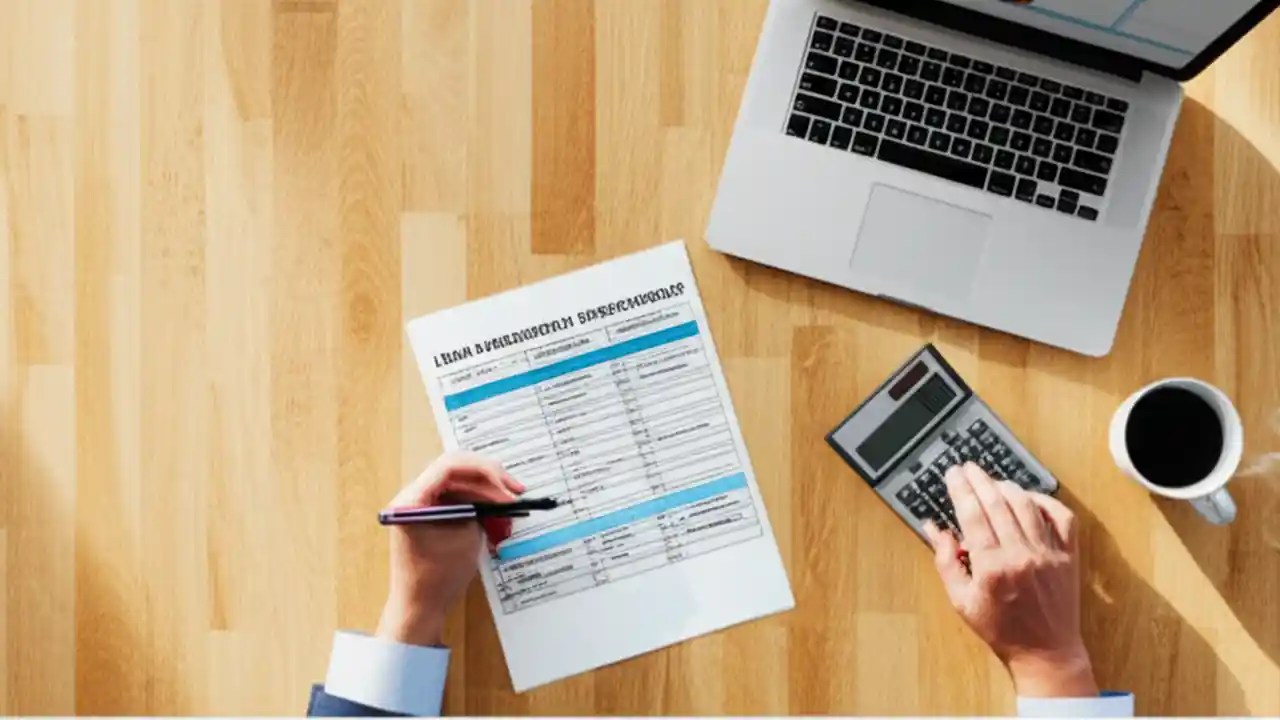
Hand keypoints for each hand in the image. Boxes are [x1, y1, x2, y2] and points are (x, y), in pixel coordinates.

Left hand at [376, 452, 524, 646]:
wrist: (418, 608)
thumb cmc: (436, 578)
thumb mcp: (465, 538)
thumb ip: (480, 509)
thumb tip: (500, 492)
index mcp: (412, 499)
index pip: (450, 466)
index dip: (484, 470)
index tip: (507, 486)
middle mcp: (413, 496)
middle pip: (455, 471)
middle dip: (489, 479)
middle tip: (515, 492)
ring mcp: (421, 505)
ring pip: (460, 484)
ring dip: (486, 493)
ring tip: (511, 507)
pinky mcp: (430, 515)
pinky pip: (457, 499)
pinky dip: (478, 504)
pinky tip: (497, 512)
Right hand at [924, 462, 1097, 697]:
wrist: (1046, 651)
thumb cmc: (1001, 630)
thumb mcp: (961, 600)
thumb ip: (946, 561)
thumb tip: (934, 529)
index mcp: (992, 567)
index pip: (973, 514)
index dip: (961, 488)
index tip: (953, 474)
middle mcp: (1021, 555)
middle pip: (998, 502)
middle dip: (980, 479)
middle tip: (968, 468)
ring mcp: (1048, 553)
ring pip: (1026, 504)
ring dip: (1007, 486)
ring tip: (992, 481)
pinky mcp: (1068, 556)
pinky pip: (1060, 517)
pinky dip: (1044, 501)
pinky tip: (1028, 498)